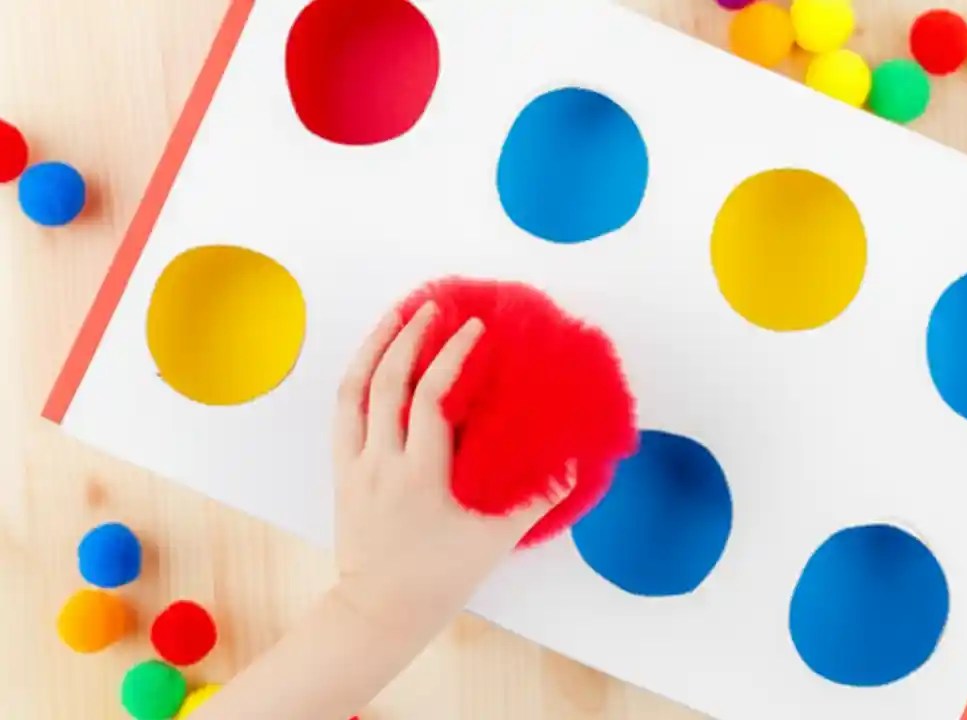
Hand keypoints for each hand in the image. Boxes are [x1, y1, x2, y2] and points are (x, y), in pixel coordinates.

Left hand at [330, 301, 567, 631]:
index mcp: (421, 476)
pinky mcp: (341, 470)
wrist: (380, 611)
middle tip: (434, 306)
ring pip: (355, 389)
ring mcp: (355, 464)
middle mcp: (382, 462)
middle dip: (410, 336)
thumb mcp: (496, 540)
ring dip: (375, 345)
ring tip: (396, 314)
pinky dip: (357, 375)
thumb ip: (537, 497)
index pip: (432, 399)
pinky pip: (343, 410)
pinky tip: (372, 357)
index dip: (452, 357)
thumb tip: (574, 461)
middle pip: (388, 382)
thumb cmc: (442, 577)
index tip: (474, 328)